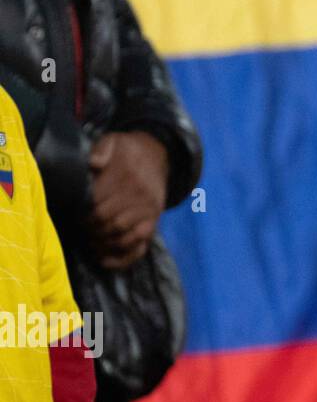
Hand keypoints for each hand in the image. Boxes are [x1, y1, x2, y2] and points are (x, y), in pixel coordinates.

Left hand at [87, 131, 168, 269]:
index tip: (73, 213)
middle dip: (89, 229)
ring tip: (89, 240)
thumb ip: (102, 149)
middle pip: (108, 222)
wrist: (157, 155)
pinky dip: (123, 259)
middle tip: (78, 227)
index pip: (98, 204)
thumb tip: (94, 164)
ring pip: (123, 237)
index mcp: (127, 179)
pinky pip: (140, 247)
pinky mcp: (154, 223)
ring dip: (102, 243)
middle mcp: (140, 197)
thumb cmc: (127, 151)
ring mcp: (149, 212)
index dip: (82, 213)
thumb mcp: (114, 141)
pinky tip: (104, 261)